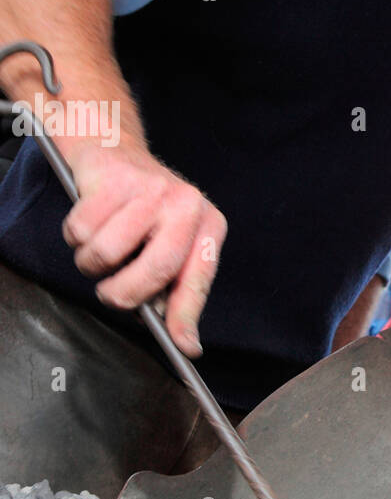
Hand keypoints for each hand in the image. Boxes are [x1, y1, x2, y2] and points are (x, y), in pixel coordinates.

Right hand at [61, 143, 226, 357]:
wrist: (116, 152)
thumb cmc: (142, 211)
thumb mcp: (168, 244)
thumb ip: (172, 286)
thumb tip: (177, 334)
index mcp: (208, 225)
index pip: (198, 278)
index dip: (186, 316)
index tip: (183, 346)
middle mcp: (186, 205)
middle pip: (155, 270)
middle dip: (124, 295)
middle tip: (110, 295)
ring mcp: (151, 190)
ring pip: (107, 252)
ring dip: (91, 262)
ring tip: (99, 248)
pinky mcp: (115, 180)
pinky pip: (80, 230)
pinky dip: (75, 236)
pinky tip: (90, 220)